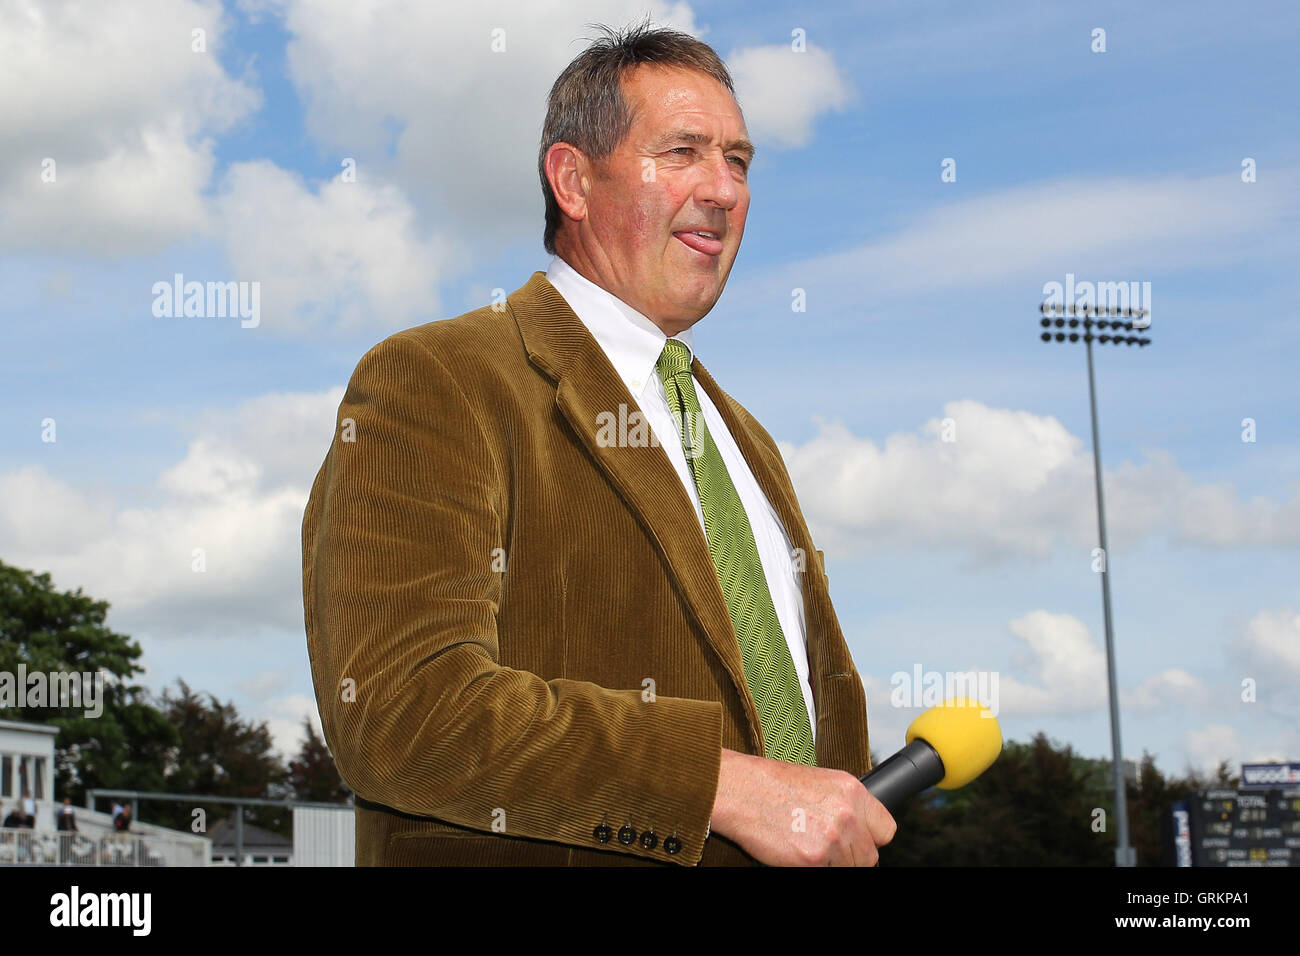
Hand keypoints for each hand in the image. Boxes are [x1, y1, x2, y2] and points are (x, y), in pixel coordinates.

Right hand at [710, 747, 895, 865]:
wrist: (741, 790)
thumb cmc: (772, 785)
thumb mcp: (820, 783)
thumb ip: (845, 805)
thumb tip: (858, 829)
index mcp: (852, 791)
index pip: (885, 830)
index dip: (870, 838)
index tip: (858, 840)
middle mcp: (847, 815)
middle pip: (868, 856)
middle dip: (849, 856)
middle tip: (825, 846)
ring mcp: (832, 839)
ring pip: (848, 868)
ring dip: (830, 863)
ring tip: (805, 845)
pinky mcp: (814, 860)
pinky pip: (825, 873)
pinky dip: (811, 867)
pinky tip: (796, 851)